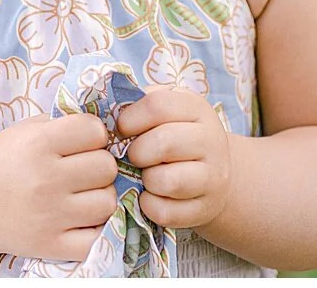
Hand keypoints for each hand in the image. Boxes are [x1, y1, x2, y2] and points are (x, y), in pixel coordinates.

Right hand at [0, 113, 118, 262]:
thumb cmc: (0, 163)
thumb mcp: (22, 131)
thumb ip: (60, 124)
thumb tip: (100, 128)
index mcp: (38, 144)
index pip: (94, 130)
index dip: (93, 135)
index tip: (81, 144)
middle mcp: (45, 178)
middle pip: (106, 166)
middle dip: (98, 166)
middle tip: (81, 172)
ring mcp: (50, 215)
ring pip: (107, 202)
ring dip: (99, 198)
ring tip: (81, 196)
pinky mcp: (52, 245)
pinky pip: (97, 239)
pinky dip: (96, 231)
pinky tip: (82, 221)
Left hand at [115, 87, 233, 231]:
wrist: (212, 175)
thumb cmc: (175, 137)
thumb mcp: (166, 113)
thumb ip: (138, 106)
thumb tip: (103, 113)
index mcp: (197, 109)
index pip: (158, 105)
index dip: (130, 118)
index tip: (122, 129)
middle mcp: (211, 141)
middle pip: (164, 143)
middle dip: (137, 152)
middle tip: (133, 156)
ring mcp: (212, 177)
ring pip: (168, 181)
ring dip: (145, 180)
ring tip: (144, 176)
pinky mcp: (205, 209)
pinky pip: (166, 212)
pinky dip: (149, 206)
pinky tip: (149, 196)